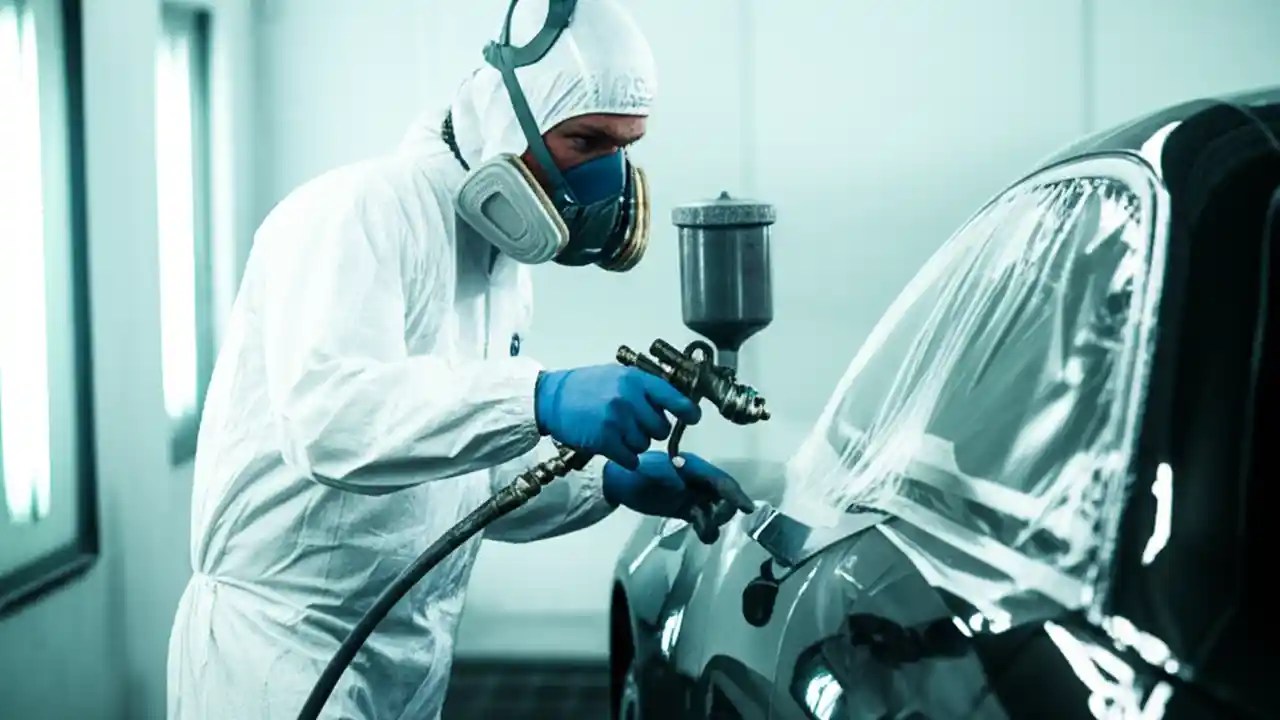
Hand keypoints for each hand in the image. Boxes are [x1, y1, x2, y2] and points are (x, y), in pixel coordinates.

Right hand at [534, 365, 701, 469]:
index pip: (673, 397)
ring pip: (645, 445)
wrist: (551, 398)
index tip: (694, 418)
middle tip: (632, 425)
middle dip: (651, 431)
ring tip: (616, 431)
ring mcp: (617, 419)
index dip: (688, 410)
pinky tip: (612, 446)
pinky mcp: (605, 439)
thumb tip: (673, 404)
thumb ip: (643, 388)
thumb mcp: (617, 377)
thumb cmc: (586, 387)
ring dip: (634, 444)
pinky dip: (624, 458)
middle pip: (661, 428)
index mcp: (635, 380)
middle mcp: (629, 397)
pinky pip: (630, 458)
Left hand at [603, 451, 754, 543]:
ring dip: (714, 523)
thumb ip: (671, 476)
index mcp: (693, 468)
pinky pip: (704, 520)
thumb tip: (686, 486)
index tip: (748, 509)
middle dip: (723, 511)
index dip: (735, 494)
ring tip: (703, 531)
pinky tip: (701, 535)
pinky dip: (706, 529)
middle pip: (723, 497)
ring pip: (715, 511)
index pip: (720, 481)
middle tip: (710, 521)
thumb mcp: (653, 472)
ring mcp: (693, 496)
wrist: (618, 484)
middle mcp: (698, 481)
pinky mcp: (686, 509)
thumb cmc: (635, 474)